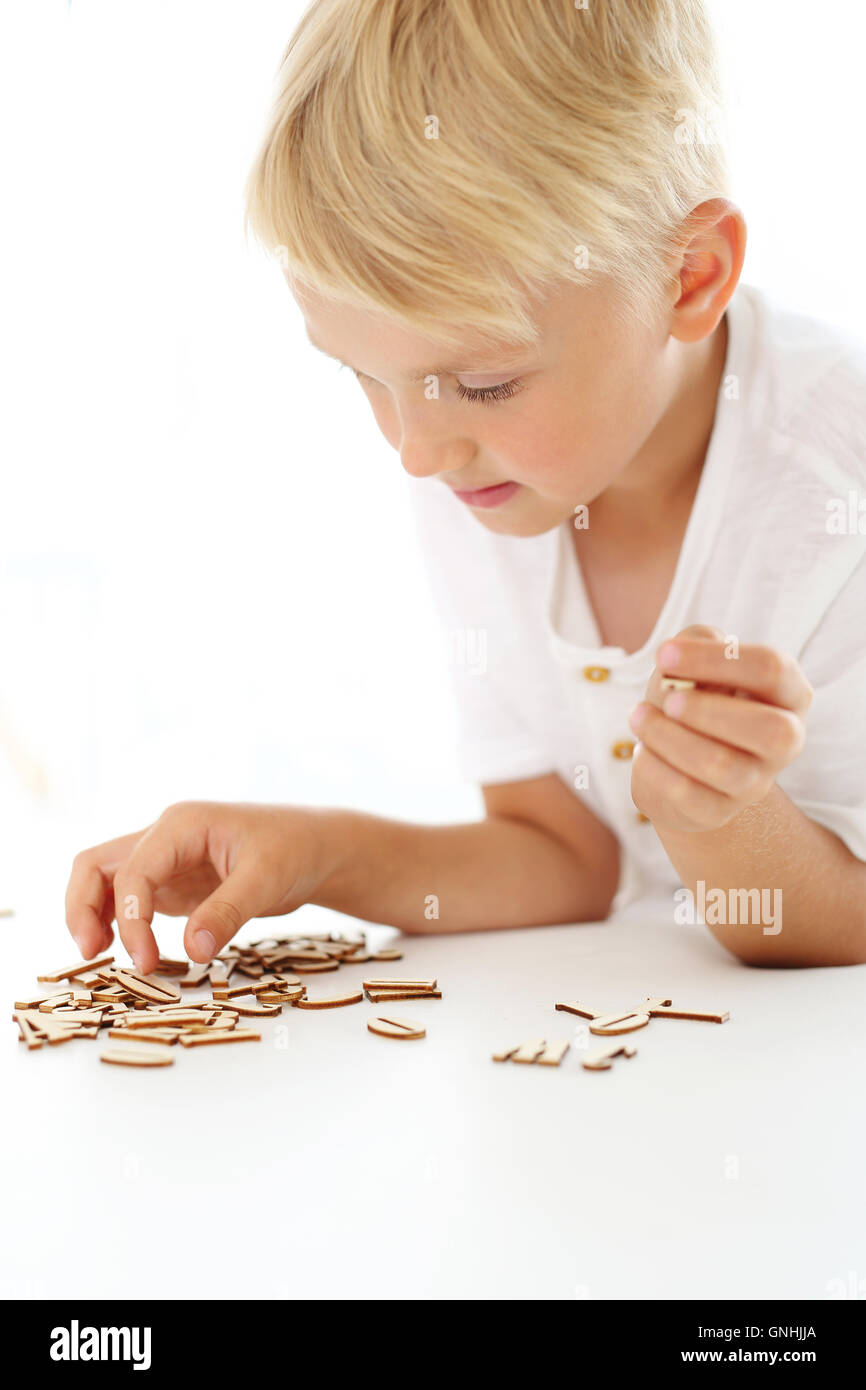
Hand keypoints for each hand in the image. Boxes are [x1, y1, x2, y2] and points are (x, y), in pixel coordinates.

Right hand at [64, 801, 328, 973]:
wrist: (315, 848)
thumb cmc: (294, 851)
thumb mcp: (267, 880)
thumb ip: (228, 912)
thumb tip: (193, 951)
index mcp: (182, 824)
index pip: (134, 871)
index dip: (130, 917)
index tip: (146, 959)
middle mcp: (164, 837)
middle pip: (96, 864)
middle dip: (83, 907)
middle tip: (92, 954)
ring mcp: (165, 859)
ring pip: (104, 879)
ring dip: (92, 914)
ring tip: (99, 956)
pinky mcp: (172, 883)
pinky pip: (128, 898)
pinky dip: (116, 921)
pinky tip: (128, 949)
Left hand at [628, 625, 812, 832]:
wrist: (678, 761)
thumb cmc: (694, 698)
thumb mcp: (697, 661)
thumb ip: (696, 642)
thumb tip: (683, 655)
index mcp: (789, 695)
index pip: (772, 670)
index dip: (717, 659)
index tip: (664, 654)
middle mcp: (785, 741)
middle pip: (770, 729)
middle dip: (709, 710)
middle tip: (668, 700)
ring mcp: (755, 782)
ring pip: (721, 765)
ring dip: (668, 736)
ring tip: (638, 716)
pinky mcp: (718, 811)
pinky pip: (687, 794)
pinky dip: (655, 766)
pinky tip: (641, 749)